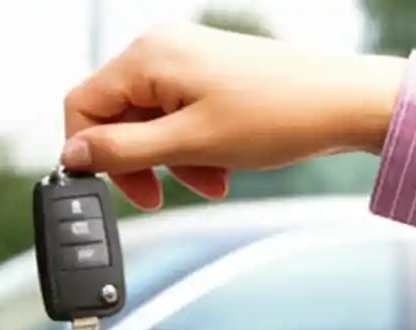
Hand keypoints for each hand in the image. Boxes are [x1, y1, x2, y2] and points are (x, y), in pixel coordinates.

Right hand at [61, 23, 406, 208]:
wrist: (343, 103)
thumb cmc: (277, 115)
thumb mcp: (188, 144)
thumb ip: (122, 151)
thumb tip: (72, 156)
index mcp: (148, 56)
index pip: (82, 105)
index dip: (89, 154)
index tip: (114, 188)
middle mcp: (161, 49)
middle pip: (116, 116)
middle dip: (139, 162)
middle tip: (160, 195)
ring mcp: (187, 61)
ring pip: (149, 123)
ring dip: (170, 162)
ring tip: (207, 180)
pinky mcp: (209, 76)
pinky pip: (178, 118)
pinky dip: (191, 149)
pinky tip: (219, 168)